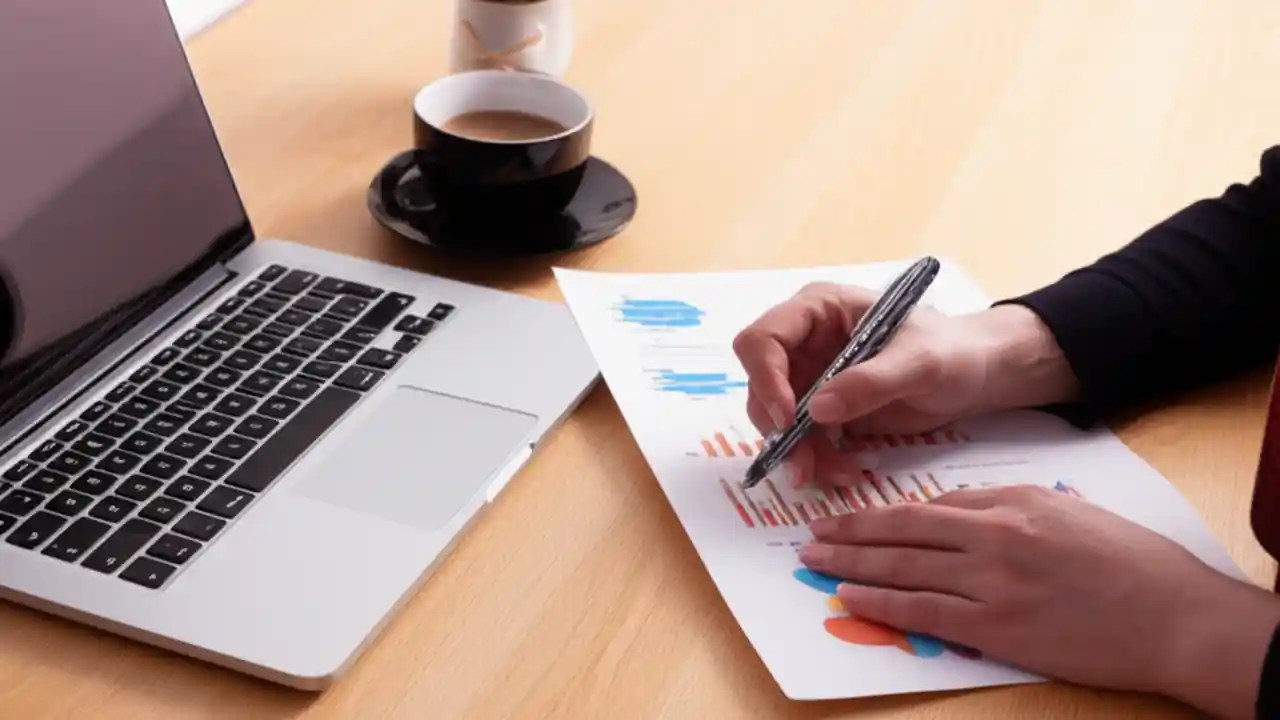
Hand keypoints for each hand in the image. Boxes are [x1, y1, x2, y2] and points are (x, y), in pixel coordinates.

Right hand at [732, 282, 1076, 485]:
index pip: (763, 339)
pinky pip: (802, 440)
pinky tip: (846, 472)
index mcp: (818, 310)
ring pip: (777, 420)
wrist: (974, 375)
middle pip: (762, 386)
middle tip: (805, 465)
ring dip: (800, 452)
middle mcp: (804, 342)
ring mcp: (811, 377)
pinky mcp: (823, 410)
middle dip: (780, 429)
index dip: (765, 378)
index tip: (787, 419)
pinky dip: (818, 460)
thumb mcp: (919, 363)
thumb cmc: (951, 350)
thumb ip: (871, 381)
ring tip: (839, 475)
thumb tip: (816, 408)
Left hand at [799, 486, 1279, 718]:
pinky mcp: (998, 627)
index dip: (878, 515)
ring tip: (816, 564)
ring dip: (853, 567)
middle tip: (811, 537)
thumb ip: (1005, 509)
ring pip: (904, 569)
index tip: (846, 518)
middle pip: (903, 532)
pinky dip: (883, 605)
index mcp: (1010, 504)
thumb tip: (953, 514)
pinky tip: (852, 599)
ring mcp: (992, 583)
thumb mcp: (1063, 511)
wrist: (1173, 615)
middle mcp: (993, 537)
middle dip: (850, 536)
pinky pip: (925, 612)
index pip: (926, 507)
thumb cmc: (1127, 562)